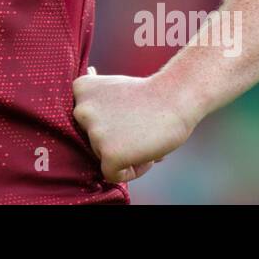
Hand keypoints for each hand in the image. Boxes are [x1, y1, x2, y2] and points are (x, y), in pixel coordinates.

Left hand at [72, 72, 195, 183]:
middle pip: (93, 140)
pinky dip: (133, 170)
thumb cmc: (151, 94)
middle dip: (117, 139)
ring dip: (126, 153)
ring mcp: (94, 132)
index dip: (110, 122)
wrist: (177, 97)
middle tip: (139, 125)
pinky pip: (114, 175)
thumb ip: (98, 98)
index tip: (128, 111)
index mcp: (81, 89)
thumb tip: (90, 82)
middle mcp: (81, 110)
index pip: (85, 120)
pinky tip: (147, 151)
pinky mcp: (108, 154)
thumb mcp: (114, 86)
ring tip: (145, 135)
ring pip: (104, 158)